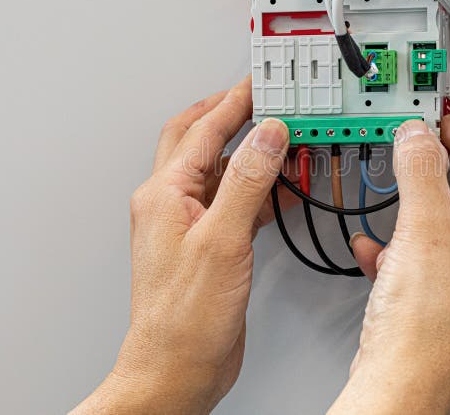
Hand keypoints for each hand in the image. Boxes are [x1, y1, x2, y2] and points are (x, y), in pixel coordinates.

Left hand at [73, 77, 294, 414]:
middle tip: (260, 97)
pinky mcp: (210, 244)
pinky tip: (284, 190)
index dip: (235, 101)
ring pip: (222, 171)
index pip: (204, 130)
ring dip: (252, 153)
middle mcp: (172, 203)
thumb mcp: (221, 240)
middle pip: (200, 140)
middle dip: (230, 114)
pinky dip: (260, 190)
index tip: (259, 83)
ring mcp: (190, 224)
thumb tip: (268, 136)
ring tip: (283, 139)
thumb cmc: (183, 317)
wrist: (177, 367)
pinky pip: (235, 202)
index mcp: (164, 194)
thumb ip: (246, 182)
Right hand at [332, 115, 449, 413]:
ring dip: (410, 229)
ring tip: (391, 224)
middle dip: (434, 191)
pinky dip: (400, 259)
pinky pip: (428, 273)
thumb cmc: (428, 324)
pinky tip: (375, 256)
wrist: (398, 383)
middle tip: (419, 162)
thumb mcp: (424, 222)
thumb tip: (419, 138)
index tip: (449, 129)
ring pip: (445, 244)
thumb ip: (421, 168)